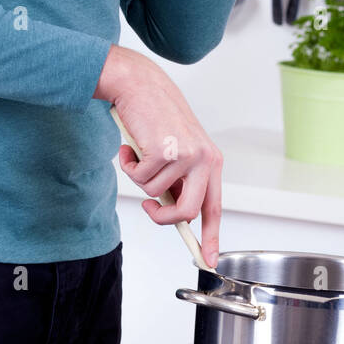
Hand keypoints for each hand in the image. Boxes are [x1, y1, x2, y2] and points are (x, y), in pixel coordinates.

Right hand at [93, 45, 222, 267]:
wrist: (139, 83)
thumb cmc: (156, 115)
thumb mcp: (177, 150)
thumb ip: (179, 180)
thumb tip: (173, 214)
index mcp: (211, 160)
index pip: (214, 207)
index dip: (211, 236)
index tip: (208, 259)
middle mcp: (204, 158)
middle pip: (186, 212)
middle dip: (163, 218)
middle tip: (149, 208)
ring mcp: (185, 155)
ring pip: (155, 194)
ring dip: (139, 178)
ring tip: (139, 154)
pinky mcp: (163, 151)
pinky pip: (139, 179)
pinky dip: (129, 165)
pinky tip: (131, 146)